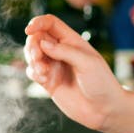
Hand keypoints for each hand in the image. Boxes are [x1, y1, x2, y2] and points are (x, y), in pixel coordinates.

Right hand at [24, 14, 133, 132]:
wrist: (104, 110)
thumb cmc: (101, 83)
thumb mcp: (87, 63)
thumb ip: (64, 51)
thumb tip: (43, 43)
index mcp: (72, 41)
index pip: (50, 23)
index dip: (38, 23)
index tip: (29, 29)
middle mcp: (61, 51)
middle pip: (38, 38)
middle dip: (33, 45)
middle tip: (37, 57)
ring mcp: (54, 66)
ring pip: (32, 54)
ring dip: (32, 60)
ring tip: (42, 71)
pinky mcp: (48, 82)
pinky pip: (32, 71)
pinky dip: (33, 72)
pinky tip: (44, 80)